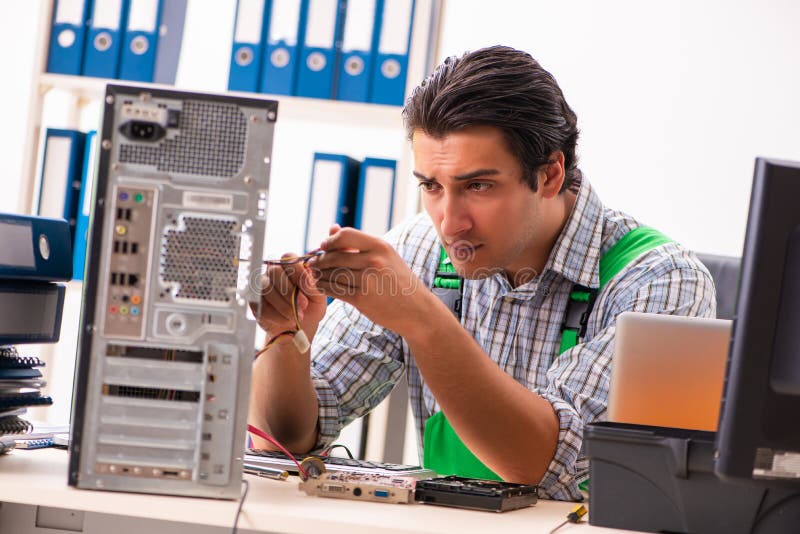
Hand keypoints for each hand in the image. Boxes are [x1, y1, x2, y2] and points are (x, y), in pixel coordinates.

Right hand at [252, 254, 326, 344]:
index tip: (308, 286)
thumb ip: (314, 288)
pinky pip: (262, 306)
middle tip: (303, 305)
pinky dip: (277, 316)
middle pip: (274, 271)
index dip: (298, 271)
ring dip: (284, 305)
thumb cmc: (310, 308)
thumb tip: (307, 282)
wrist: (301, 327)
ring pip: (266, 288)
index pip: (288, 258)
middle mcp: (273, 273)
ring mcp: (262, 287)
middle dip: (290, 290)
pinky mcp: (255, 302)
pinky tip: (288, 321)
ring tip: (298, 316)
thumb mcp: (318, 298)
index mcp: (291, 267)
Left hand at [308, 226, 428, 334]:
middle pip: (334, 255)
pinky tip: (321, 285)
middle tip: (312, 263)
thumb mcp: (385, 256)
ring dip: (319, 274)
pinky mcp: (361, 299)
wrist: (416, 310)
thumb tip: (332, 228)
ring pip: (332, 273)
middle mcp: (374, 261)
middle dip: (319, 259)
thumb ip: (358, 243)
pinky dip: (324, 287)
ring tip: (315, 274)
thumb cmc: (398, 281)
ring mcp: (367, 280)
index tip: (323, 247)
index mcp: (380, 246)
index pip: (345, 235)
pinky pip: (334, 290)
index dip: (330, 241)